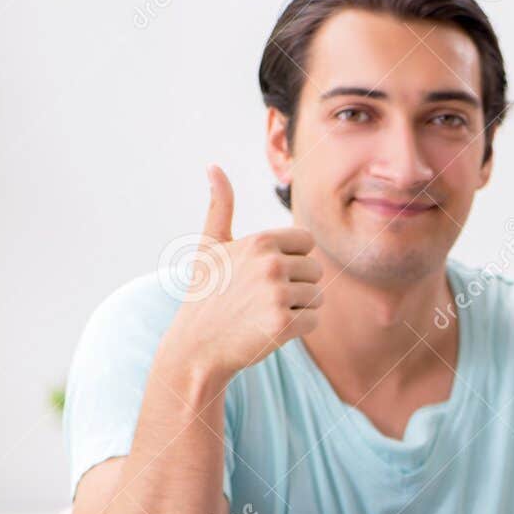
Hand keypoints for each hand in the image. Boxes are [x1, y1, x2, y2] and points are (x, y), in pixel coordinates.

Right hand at [162, 165, 324, 380]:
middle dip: (296, 286)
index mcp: (261, 241)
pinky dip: (297, 329)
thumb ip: (220, 207)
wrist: (196, 346)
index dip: (291, 260)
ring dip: (298, 308)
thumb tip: (213, 166)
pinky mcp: (284, 324)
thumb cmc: (206, 294)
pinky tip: (269, 330)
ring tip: (264, 313)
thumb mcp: (210, 247)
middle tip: (261, 299)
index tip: (264, 274)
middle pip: (316, 271)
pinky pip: (314, 321)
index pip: (307, 243)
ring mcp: (278, 294)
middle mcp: (271, 264)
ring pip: (317, 297)